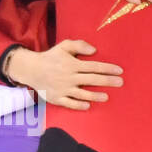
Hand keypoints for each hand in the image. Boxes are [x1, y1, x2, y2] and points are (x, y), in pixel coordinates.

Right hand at [7, 40, 123, 109]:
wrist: (31, 70)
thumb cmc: (51, 57)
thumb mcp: (64, 46)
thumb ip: (79, 45)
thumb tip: (94, 50)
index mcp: (72, 64)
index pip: (94, 66)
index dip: (108, 68)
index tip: (119, 71)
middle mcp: (69, 77)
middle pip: (92, 80)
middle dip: (108, 81)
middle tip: (120, 83)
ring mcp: (63, 89)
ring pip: (82, 94)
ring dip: (96, 96)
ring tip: (107, 96)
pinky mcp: (57, 98)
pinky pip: (69, 103)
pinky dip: (79, 105)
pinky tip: (88, 105)